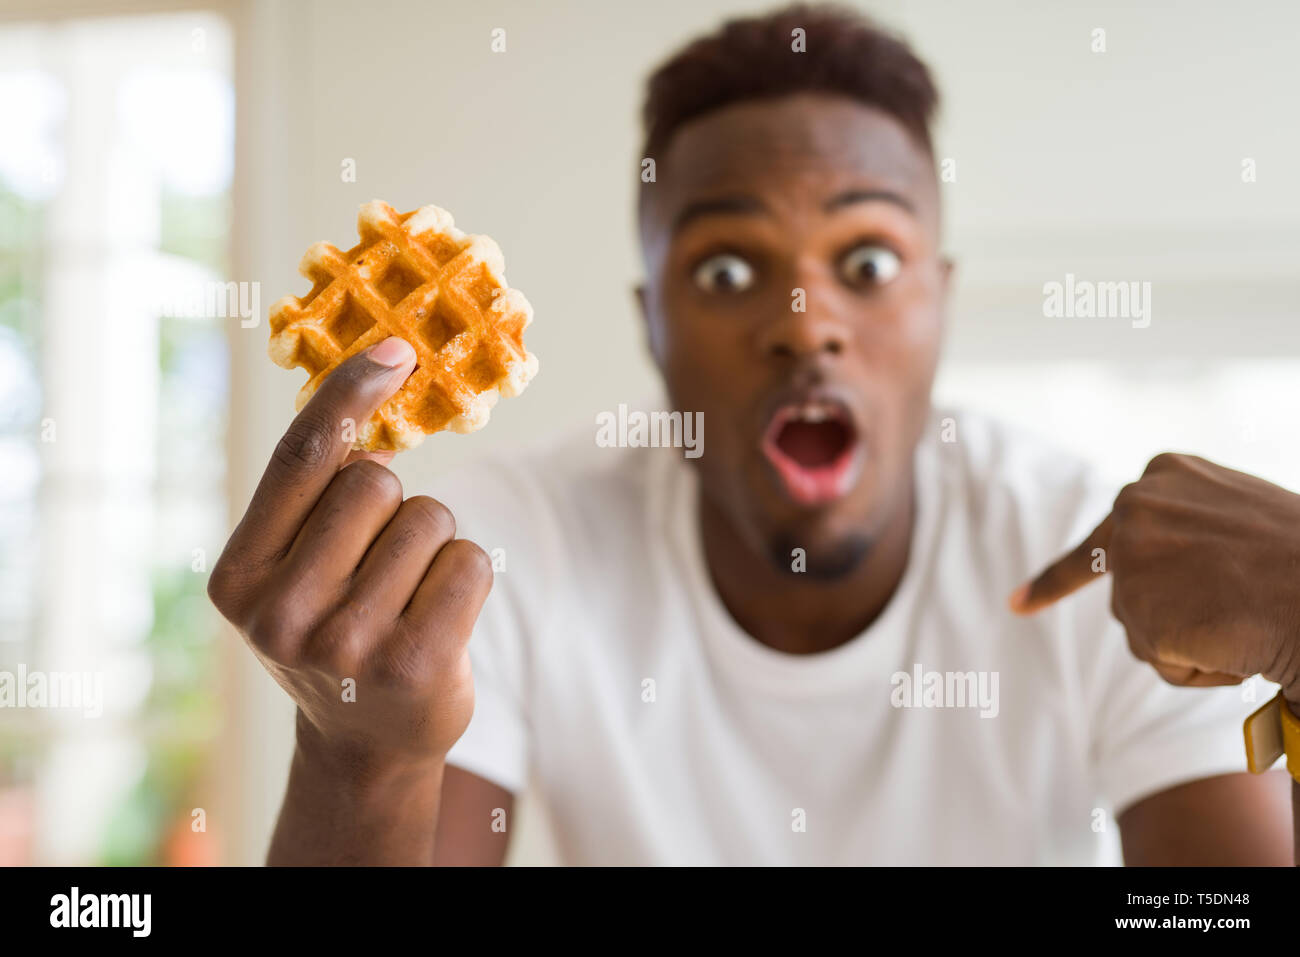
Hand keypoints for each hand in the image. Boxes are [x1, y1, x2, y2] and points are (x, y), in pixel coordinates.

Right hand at [207, 337, 492, 772]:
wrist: (365, 742)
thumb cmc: (334, 631)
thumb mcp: (293, 570)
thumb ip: (312, 494)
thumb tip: (377, 369)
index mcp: (237, 578)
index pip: (302, 457)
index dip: (351, 391)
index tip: (395, 349)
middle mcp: (280, 614)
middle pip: (375, 482)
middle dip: (394, 505)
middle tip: (380, 564)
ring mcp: (346, 644)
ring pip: (430, 518)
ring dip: (432, 544)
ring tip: (405, 599)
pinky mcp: (414, 664)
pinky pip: (469, 561)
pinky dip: (465, 576)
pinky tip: (438, 620)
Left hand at [1009, 452, 1299, 705]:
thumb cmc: (1299, 558)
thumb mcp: (1238, 517)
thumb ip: (1187, 529)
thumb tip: (1141, 569)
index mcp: (1161, 477)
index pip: (1103, 533)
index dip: (1061, 578)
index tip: (1018, 604)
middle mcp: (1134, 508)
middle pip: (1127, 590)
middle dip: (1157, 616)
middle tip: (1221, 612)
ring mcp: (1133, 560)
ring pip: (1142, 629)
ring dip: (1190, 639)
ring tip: (1246, 617)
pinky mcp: (1140, 611)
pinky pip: (1159, 662)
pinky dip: (1198, 668)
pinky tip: (1235, 643)